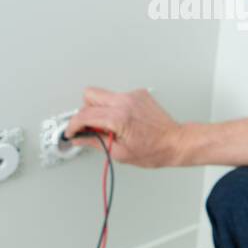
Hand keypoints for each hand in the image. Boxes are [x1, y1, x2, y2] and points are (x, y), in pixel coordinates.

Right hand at [65, 86, 183, 167]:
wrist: (176, 142)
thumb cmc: (155, 150)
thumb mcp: (120, 153)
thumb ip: (95, 142)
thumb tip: (81, 139)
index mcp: (119, 117)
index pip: (85, 115)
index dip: (73, 125)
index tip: (71, 132)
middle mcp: (125, 101)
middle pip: (90, 95)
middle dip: (86, 111)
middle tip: (92, 127)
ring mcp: (133, 95)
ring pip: (104, 95)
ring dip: (101, 109)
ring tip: (111, 127)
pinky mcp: (139, 94)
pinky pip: (118, 97)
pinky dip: (115, 108)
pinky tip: (123, 121)